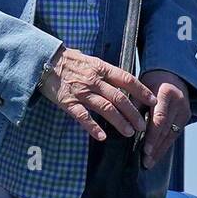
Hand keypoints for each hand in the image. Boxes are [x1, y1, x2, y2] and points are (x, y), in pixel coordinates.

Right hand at [38, 47, 156, 140]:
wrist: (43, 60)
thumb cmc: (67, 60)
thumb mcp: (89, 60)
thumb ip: (104, 71)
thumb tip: (121, 80)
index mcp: (101, 68)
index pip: (127, 79)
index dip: (141, 91)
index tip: (152, 101)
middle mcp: (94, 80)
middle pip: (119, 98)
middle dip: (133, 113)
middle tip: (142, 126)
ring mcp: (81, 92)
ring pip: (105, 108)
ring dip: (119, 122)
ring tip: (129, 133)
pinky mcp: (68, 102)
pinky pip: (83, 116)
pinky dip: (93, 127)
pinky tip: (102, 137)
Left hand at [139, 70, 191, 168]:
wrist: (173, 74)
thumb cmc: (152, 81)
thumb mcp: (141, 87)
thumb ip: (134, 105)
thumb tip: (123, 123)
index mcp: (166, 94)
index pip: (159, 119)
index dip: (152, 136)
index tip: (145, 150)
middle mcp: (178, 103)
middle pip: (166, 130)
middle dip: (155, 147)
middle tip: (145, 162)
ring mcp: (185, 111)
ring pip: (171, 135)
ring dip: (160, 150)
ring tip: (149, 163)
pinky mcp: (187, 117)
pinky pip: (174, 134)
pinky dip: (165, 145)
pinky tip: (156, 155)